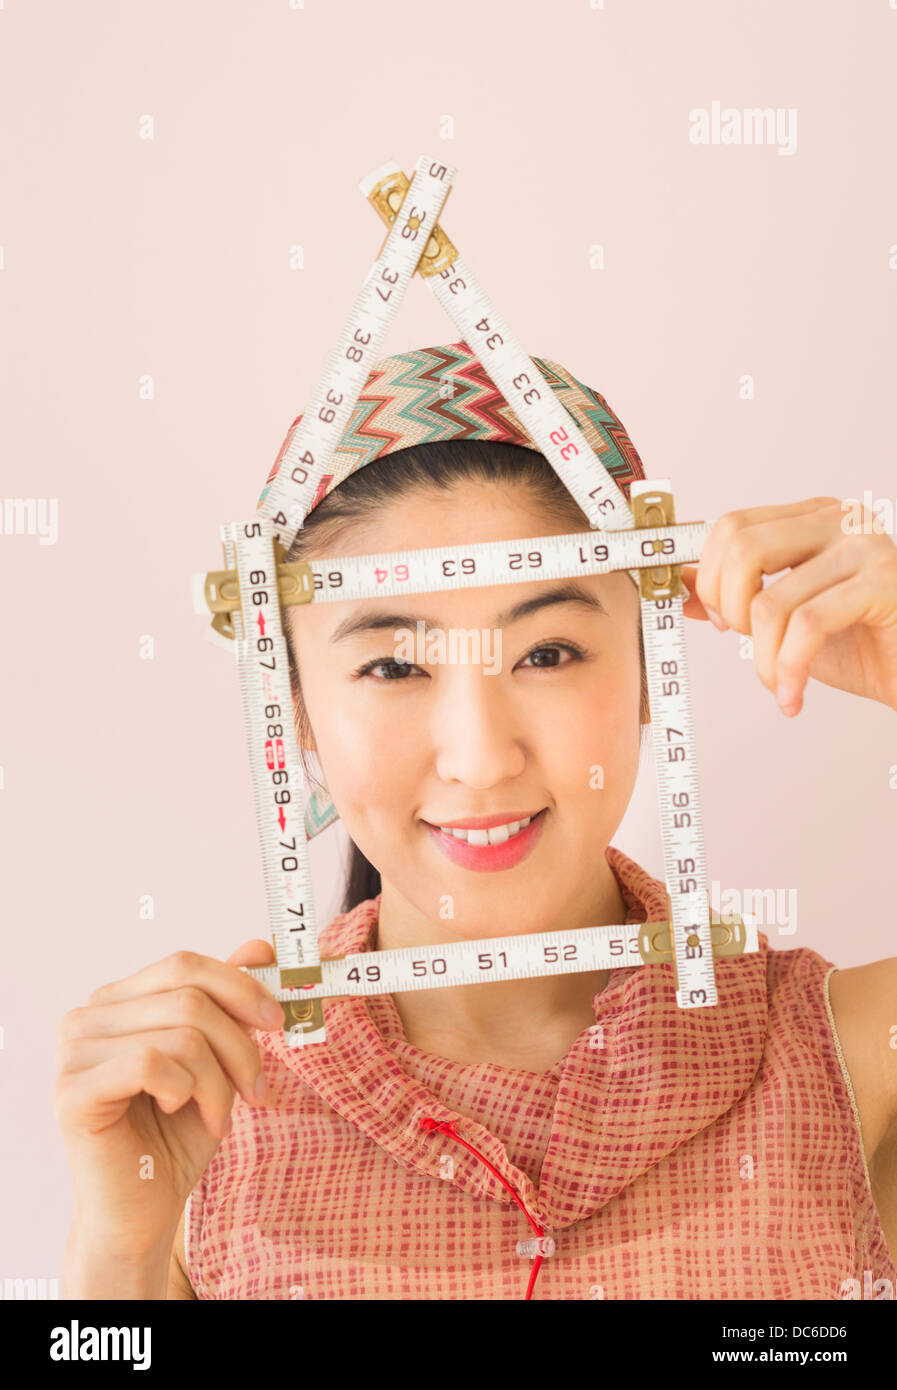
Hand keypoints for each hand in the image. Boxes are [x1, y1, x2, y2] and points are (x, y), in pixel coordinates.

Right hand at [55, 938, 279, 1259]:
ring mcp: (74, 1052)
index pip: (185, 965)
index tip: (277, 1020)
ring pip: (181, 1035)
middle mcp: (88, 1017)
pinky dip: (185, 1090)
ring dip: (219, 1083)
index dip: (240, 986)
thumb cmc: (176, 1134)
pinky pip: (150, 1064)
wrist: (144, 1210)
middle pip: (190, 998)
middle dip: (240, 1046)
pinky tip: (179, 1112)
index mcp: (118, 1000)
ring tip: (219, 1118)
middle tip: (256, 1091)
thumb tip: (259, 947)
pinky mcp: (72, 1092)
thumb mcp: (216, 1059)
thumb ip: (230, 1002)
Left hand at [679, 496, 896, 715]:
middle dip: (729, 607)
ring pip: (771, 600)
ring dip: (764, 658)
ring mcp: (863, 547)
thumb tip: (677, 583)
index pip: (731, 526)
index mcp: (810, 519)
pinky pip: (807, 626)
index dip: (709, 577)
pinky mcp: (883, 583)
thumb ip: (736, 595)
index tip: (723, 619)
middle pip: (742, 548)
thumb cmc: (863, 645)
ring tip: (778, 683)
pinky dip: (789, 670)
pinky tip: (793, 696)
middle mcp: (838, 520)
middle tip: (745, 642)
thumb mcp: (787, 618)